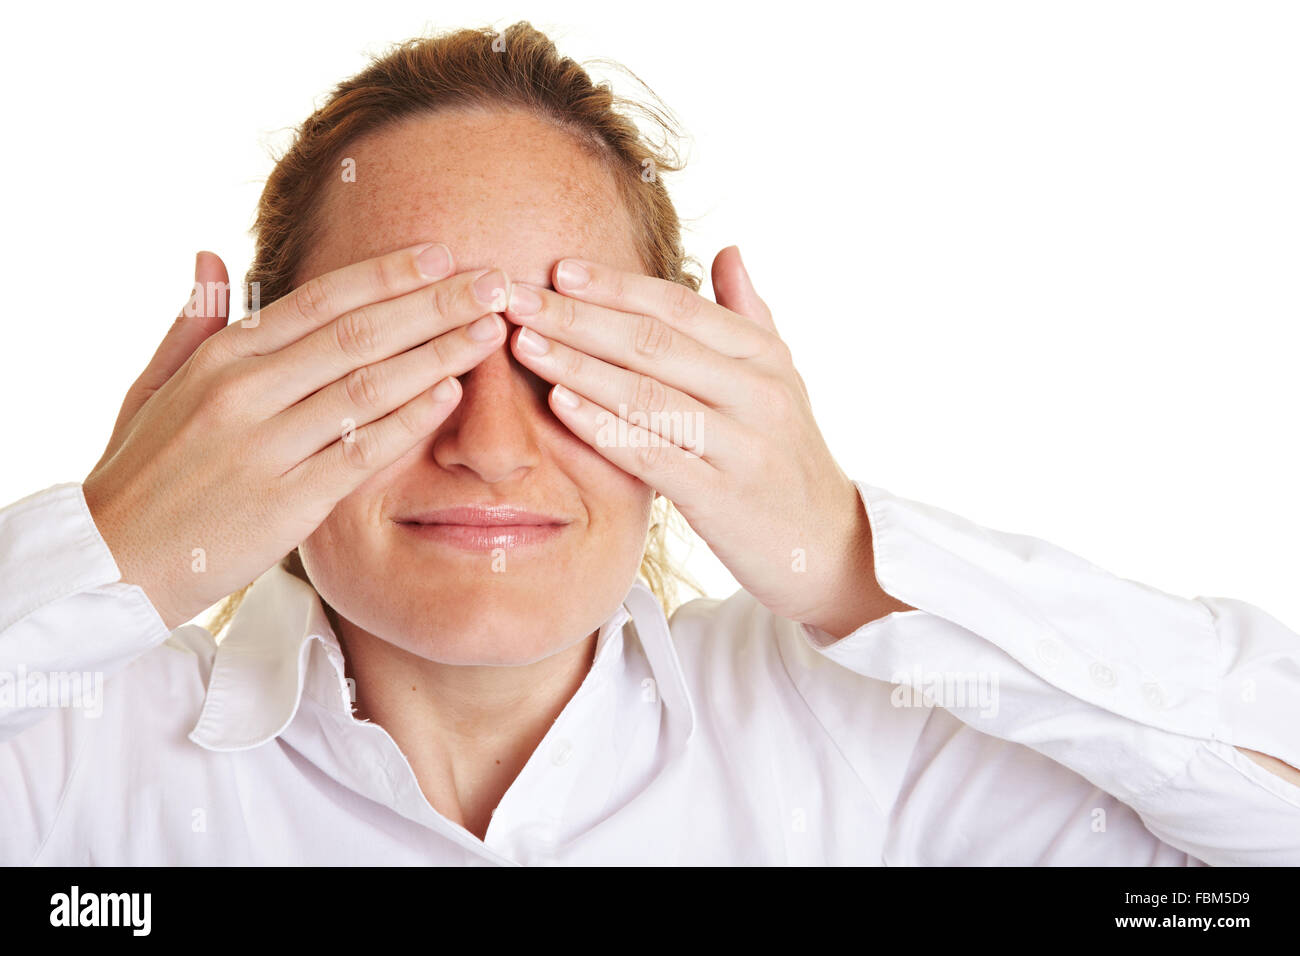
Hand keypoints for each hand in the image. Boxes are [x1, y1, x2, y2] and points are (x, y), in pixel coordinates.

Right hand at [83, 244, 511, 629]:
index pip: (321, 300)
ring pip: (369, 386)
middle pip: (359, 334)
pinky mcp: (287, 503)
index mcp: (222, 356)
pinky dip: (409, 419)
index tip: (441, 254)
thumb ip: (195, 320)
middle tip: (493, 282)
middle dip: (434, 303)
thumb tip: (213, 254)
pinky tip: (451, 393)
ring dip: (438, 353)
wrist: (114, 561)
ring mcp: (267, 447)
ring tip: (489, 330)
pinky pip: (362, 451)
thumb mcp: (154, 384)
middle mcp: (246, 391)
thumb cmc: (142, 469)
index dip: (387, 274)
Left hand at [503, 246, 910, 637]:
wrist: (830, 546)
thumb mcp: (782, 380)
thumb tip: (728, 250)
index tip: (559, 268)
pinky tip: (560, 405)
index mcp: (764, 357)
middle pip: (655, 343)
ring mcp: (742, 446)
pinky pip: (652, 455)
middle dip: (580, 317)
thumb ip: (749, 315)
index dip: (617, 286)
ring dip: (579, 365)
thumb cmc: (788, 457)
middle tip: (518, 297)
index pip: (680, 307)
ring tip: (526, 343)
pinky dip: (603, 427)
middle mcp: (757, 393)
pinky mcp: (722, 497)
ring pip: (648, 394)